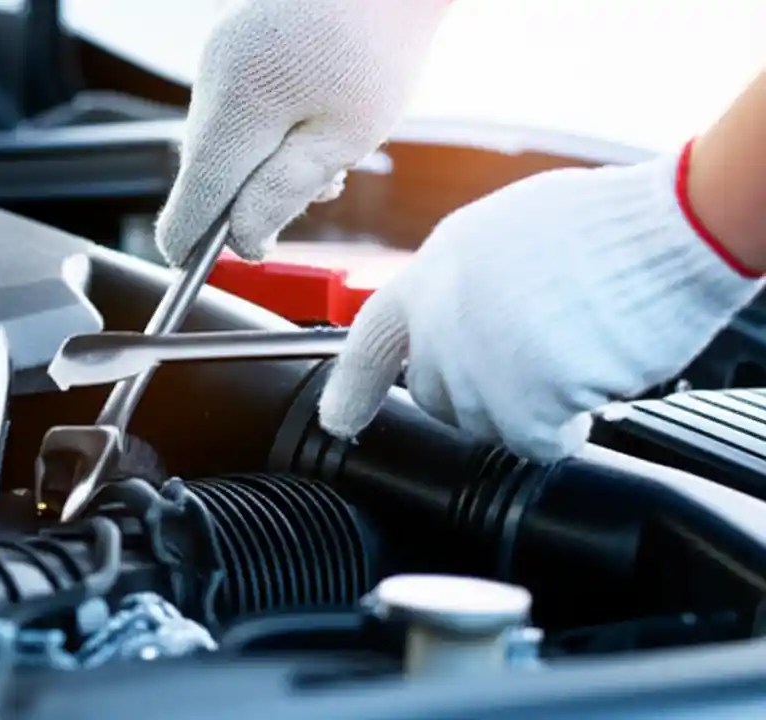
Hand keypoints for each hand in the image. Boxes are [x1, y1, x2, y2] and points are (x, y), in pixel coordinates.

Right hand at [154, 0, 448, 264]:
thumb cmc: (379, 42)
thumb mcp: (344, 137)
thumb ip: (284, 193)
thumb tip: (243, 240)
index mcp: (235, 111)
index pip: (191, 204)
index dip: (195, 246)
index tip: (215, 264)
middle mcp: (210, 80)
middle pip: (205, 172)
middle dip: (248, 197)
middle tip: (323, 187)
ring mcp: (214, 55)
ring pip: (219, 138)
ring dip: (260, 160)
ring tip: (329, 146)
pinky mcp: (228, 41)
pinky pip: (230, 104)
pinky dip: (263, 124)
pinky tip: (312, 110)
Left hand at [318, 148, 763, 461]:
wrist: (663, 229)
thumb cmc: (604, 224)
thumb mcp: (505, 234)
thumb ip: (468, 284)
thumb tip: (467, 318)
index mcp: (431, 272)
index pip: (370, 340)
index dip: (352, 386)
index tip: (338, 420)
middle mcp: (439, 322)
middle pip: (434, 394)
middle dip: (477, 392)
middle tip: (532, 362)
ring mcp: (474, 365)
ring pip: (484, 424)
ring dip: (527, 408)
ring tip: (573, 354)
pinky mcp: (520, 402)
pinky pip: (534, 444)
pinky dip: (565, 430)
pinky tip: (590, 387)